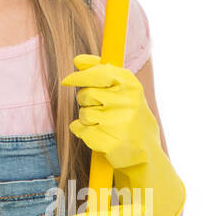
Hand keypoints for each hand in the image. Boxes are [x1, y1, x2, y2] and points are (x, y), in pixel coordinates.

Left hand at [60, 54, 160, 169]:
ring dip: (87, 120)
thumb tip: (77, 59)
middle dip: (86, 102)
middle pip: (85, 95)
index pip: (99, 72)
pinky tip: (101, 137)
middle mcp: (127, 102)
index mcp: (132, 86)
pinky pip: (80, 130)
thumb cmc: (132, 118)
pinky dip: (84, 133)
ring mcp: (117, 123)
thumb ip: (104, 72)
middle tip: (100, 110)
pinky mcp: (108, 142)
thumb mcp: (127, 92)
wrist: (147, 156)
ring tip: (105, 125)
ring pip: (82, 113)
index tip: (68, 80)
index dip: (80, 76)